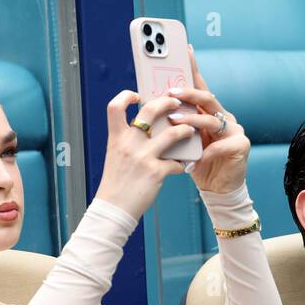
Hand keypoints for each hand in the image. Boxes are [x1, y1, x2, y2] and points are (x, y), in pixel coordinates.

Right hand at [92, 90, 194, 219]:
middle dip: (167, 103)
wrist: (113, 208)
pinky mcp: (156, 172)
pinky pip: (176, 162)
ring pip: (172, 133)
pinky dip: (182, 164)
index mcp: (116, 138)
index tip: (138, 96)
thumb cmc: (116, 183)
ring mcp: (143, 157)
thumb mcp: (115, 156)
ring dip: (185, 130)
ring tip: (190, 131)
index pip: (114, 106)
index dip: (126, 96)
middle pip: (150, 111)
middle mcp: (129, 144)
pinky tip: (183, 166)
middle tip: (177, 103)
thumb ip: (128, 141)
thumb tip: (147, 129)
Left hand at [164, 43, 249, 194]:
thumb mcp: (183, 141)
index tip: (185, 50)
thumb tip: (150, 108)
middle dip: (189, 93)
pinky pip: (221, 144)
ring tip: (175, 122)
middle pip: (207, 97)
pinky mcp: (240, 145)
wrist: (218, 188)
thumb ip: (174, 124)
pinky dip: (207, 151)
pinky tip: (196, 157)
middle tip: (171, 92)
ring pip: (212, 119)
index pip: (200, 86)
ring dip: (192, 120)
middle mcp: (222, 116)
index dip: (193, 68)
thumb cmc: (198, 162)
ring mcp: (233, 130)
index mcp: (208, 112)